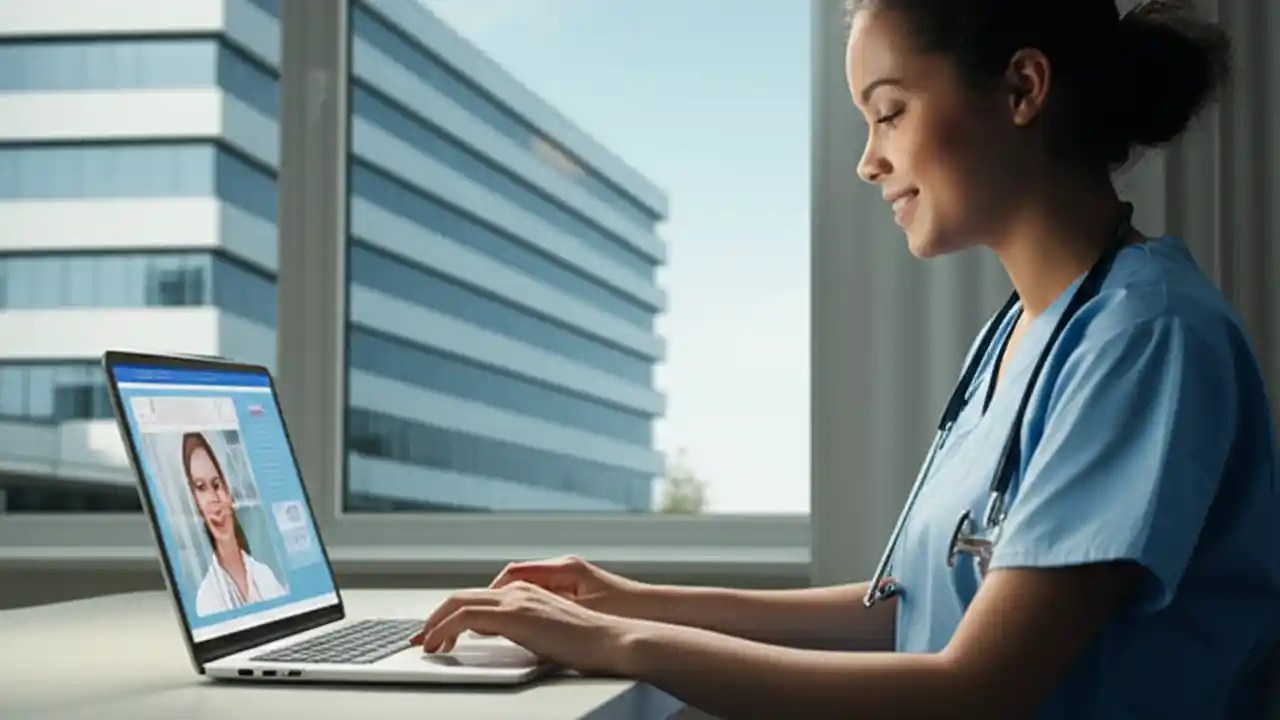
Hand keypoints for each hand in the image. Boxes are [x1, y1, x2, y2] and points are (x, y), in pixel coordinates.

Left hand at [408, 581, 638, 675]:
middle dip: (435, 617)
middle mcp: (517, 589)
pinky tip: (439, 644)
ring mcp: (515, 599)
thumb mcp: (545, 632)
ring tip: (426, 644)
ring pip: (458, 601)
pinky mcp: (514, 614)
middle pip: (461, 595)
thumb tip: (496, 634)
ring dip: (435, 624)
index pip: (477, 597)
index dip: (451, 613)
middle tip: (420, 638)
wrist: (608, 640)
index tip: (437, 633)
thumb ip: (520, 629)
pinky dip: (444, 628)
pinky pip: (465, 616)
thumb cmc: (585, 643)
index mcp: (526, 591)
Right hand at [487, 554, 647, 616]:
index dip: (489, 591)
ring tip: (489, 623)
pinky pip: (541, 593)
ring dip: (507, 601)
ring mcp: (571, 576)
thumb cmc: (624, 610)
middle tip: (470, 618)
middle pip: (515, 576)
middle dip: (492, 596)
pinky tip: (521, 623)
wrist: (655, 612)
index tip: (472, 609)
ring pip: (527, 585)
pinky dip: (525, 605)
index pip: (512, 571)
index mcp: (563, 568)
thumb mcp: (579, 611)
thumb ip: (544, 610)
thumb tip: (515, 614)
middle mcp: (565, 567)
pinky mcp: (578, 588)